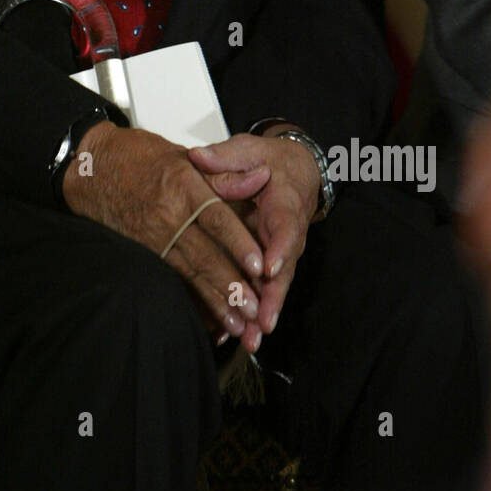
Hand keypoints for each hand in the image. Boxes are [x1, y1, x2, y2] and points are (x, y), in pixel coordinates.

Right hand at [63, 122, 269, 342]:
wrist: (90, 168)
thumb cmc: (138, 157)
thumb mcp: (183, 155)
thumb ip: (224, 173)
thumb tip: (264, 176)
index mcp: (182, 184)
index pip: (216, 218)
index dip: (238, 243)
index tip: (258, 265)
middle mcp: (168, 213)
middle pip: (205, 254)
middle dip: (231, 285)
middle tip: (255, 309)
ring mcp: (152, 236)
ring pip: (189, 273)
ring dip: (214, 301)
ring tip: (237, 324)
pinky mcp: (142, 251)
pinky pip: (171, 279)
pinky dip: (191, 301)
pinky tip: (207, 319)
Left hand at [189, 131, 319, 348]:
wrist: (293, 171)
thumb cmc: (268, 160)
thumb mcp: (248, 150)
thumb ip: (225, 157)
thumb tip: (197, 156)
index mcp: (285, 204)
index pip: (286, 227)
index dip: (279, 249)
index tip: (269, 268)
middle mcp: (287, 235)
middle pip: (284, 270)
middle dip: (272, 298)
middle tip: (261, 323)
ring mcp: (280, 253)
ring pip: (273, 288)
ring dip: (262, 315)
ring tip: (249, 340)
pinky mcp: (269, 264)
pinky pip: (262, 291)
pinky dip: (251, 314)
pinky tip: (236, 337)